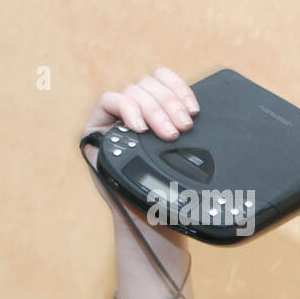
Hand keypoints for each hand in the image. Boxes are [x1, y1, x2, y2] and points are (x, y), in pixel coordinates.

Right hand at [82, 67, 200, 220]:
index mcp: (159, 111)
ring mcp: (116, 118)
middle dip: (170, 104)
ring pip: (133, 90)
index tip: (194, 110)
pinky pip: (109, 100)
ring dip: (154, 110)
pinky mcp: (97, 126)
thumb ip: (191, 136)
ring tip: (167, 134)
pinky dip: (126, 109)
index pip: (164, 79)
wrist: (148, 218)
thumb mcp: (188, 159)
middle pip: (150, 85)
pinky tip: (139, 127)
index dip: (178, 88)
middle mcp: (136, 110)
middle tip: (183, 128)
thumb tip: (202, 116)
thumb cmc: (170, 191)